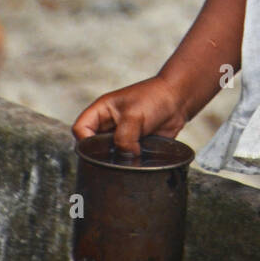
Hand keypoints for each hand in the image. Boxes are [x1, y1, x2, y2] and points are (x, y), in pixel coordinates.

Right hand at [72, 76, 187, 156]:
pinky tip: (137, 163)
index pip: (80, 128)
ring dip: (117, 160)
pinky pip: (125, 159)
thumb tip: (125, 157)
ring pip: (109, 155)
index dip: (85, 140)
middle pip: (92, 145)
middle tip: (113, 159)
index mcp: (102, 111)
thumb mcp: (134, 115)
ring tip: (127, 160)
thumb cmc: (155, 98)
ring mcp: (121, 136)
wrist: (179, 100)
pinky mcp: (133, 146)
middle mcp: (108, 124)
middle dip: (101, 154)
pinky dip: (129, 162)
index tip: (99, 148)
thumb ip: (124, 138)